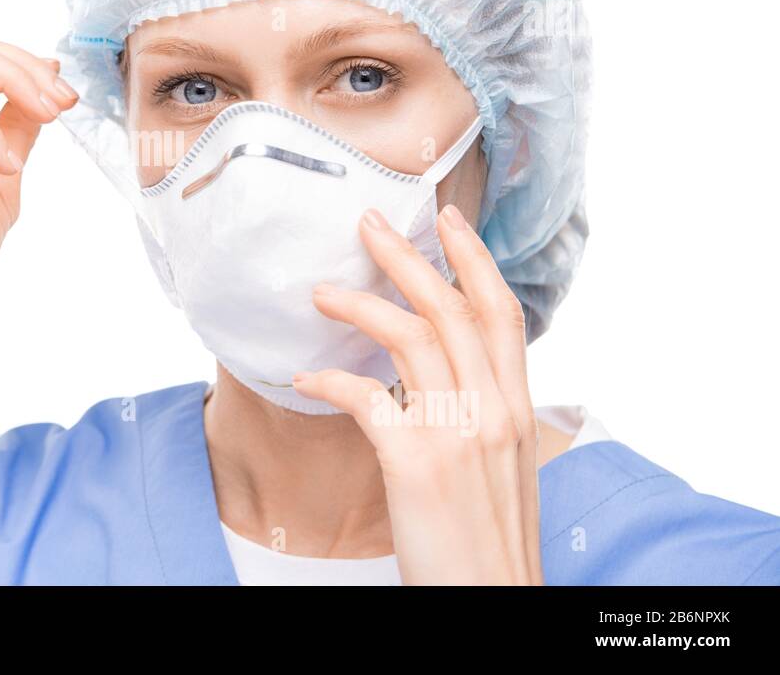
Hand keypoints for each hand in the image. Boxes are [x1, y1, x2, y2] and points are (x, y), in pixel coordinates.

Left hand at [291, 204, 541, 584]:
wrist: (493, 601)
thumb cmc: (490, 541)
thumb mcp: (505, 469)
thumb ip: (484, 416)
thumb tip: (447, 382)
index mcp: (518, 411)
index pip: (502, 315)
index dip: (475, 260)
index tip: (449, 220)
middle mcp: (494, 412)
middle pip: (452, 309)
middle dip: (408, 257)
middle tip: (368, 223)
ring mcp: (457, 435)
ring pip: (410, 337)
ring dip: (360, 305)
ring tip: (321, 294)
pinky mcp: (416, 464)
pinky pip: (366, 398)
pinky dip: (330, 381)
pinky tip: (305, 380)